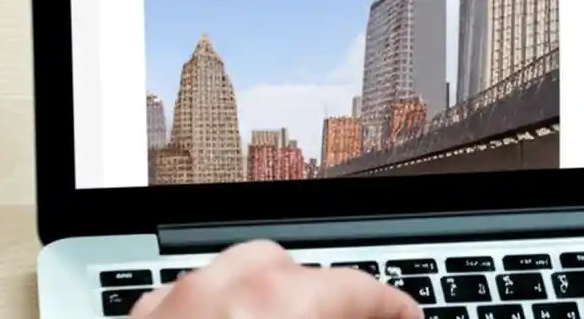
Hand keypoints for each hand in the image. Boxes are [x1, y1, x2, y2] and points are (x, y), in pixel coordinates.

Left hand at [129, 240, 422, 318]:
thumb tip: (374, 315)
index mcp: (276, 307)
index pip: (361, 289)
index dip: (396, 307)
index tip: (411, 318)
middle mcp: (221, 292)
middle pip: (298, 270)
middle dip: (333, 297)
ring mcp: (172, 305)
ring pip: (241, 273)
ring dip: (276, 298)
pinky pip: (191, 296)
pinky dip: (220, 308)